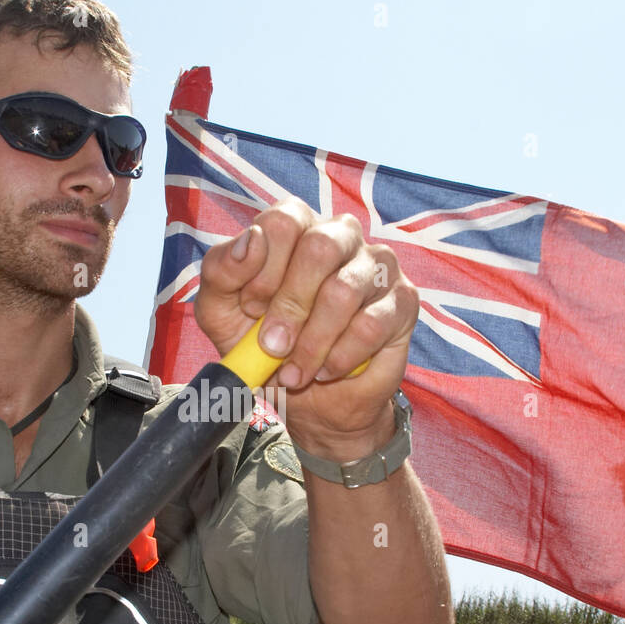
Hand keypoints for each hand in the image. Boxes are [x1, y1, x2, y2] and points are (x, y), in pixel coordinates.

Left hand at [194, 198, 419, 458]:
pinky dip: (339, 357)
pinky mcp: (403, 301)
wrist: (307, 401)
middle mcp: (341, 236)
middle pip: (319, 247)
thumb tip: (250, 240)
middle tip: (273, 347)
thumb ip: (221, 271)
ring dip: (312, 343)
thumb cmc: (262, 348)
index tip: (252, 309)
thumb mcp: (221, 313)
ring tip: (296, 371)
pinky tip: (326, 370)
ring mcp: (377, 266)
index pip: (284, 222)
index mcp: (297, 229)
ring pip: (345, 291)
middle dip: (290, 307)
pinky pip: (370, 325)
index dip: (264, 269)